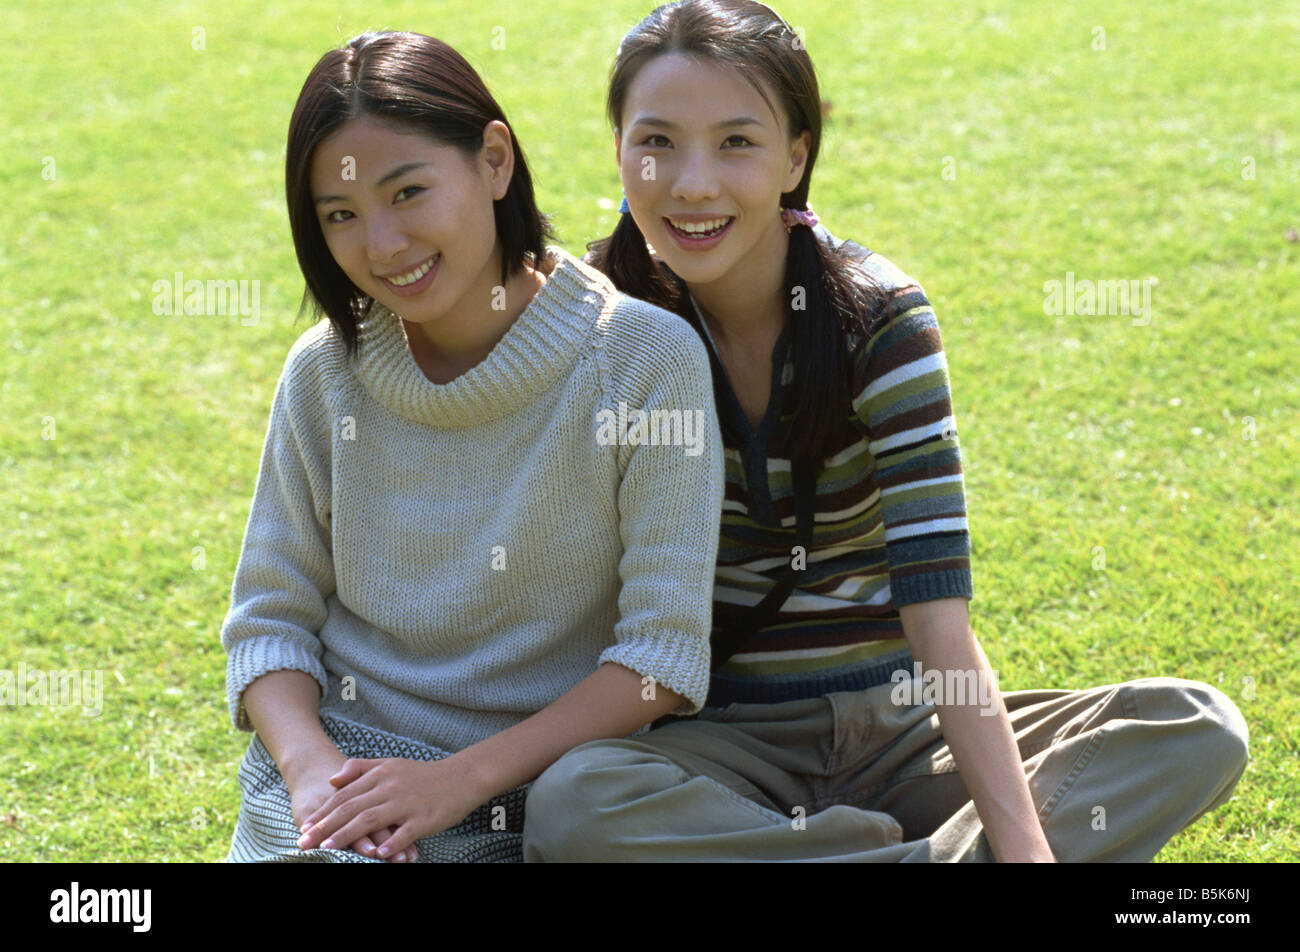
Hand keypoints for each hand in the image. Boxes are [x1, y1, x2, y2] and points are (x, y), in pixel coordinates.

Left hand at [296, 756, 485, 859]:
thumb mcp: (390, 764)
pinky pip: (404, 832)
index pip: (344, 795)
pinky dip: (390, 844)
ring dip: (347, 835)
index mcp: (380, 775)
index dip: (322, 812)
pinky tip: (377, 855)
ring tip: (328, 848)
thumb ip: (360, 768)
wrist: (461, 777)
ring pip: (371, 820)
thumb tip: (332, 780)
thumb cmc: (423, 775)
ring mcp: (406, 803)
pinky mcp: (423, 818)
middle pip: (351, 808)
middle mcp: (390, 788)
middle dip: (325, 827)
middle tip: (304, 842)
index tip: (304, 827)